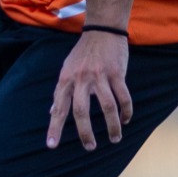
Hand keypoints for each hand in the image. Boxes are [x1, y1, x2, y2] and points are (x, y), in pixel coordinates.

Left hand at [47, 31, 132, 150]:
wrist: (102, 30)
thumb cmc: (83, 53)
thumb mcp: (66, 69)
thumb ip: (60, 91)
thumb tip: (52, 111)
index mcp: (66, 79)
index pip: (59, 108)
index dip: (54, 127)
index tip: (51, 145)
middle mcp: (81, 79)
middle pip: (81, 111)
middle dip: (85, 133)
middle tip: (90, 147)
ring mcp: (100, 76)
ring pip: (107, 107)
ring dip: (112, 126)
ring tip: (115, 138)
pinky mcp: (117, 73)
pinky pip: (123, 97)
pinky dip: (126, 111)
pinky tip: (125, 120)